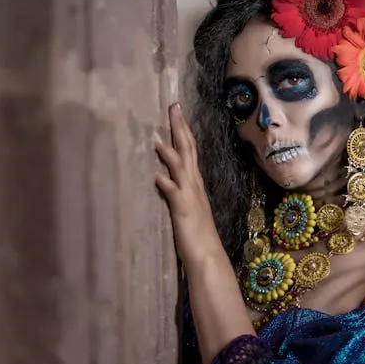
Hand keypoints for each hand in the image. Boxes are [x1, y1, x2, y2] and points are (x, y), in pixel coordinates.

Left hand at [155, 103, 224, 267]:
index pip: (190, 151)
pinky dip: (166, 183)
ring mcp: (190, 197)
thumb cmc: (197, 235)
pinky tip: (157, 175)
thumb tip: (164, 178)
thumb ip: (178, 192)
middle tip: (173, 107)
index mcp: (195, 184)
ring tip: (157, 137)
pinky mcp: (183, 210)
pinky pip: (174, 193)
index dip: (184, 130)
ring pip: (181, 168)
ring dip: (170, 152)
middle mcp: (194, 186)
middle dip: (180, 128)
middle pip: (188, 151)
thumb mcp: (187, 208)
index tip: (177, 112)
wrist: (207, 257)